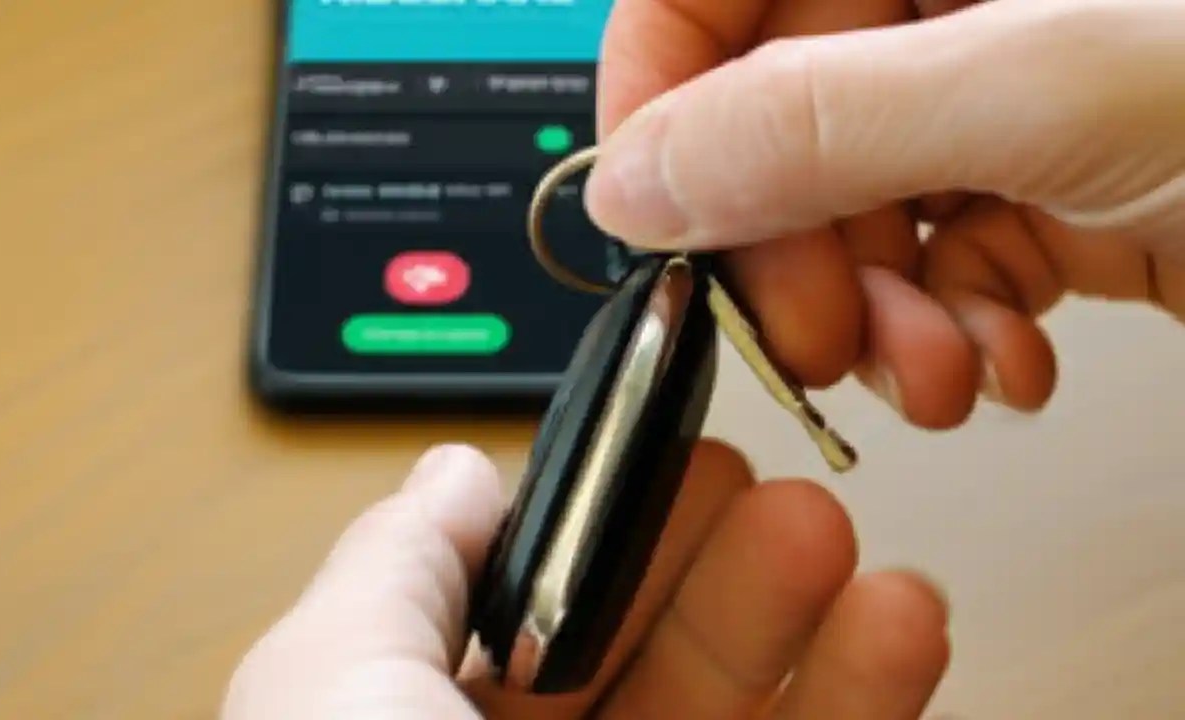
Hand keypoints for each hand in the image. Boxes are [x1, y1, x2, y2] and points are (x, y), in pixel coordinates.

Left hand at [222, 443, 948, 718]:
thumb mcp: (329, 689)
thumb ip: (391, 567)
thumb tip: (456, 474)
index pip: (532, 605)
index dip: (602, 523)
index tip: (668, 451)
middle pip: (646, 654)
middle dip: (713, 562)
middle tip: (771, 490)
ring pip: (742, 717)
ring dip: (801, 626)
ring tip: (839, 546)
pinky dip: (863, 702)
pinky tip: (897, 623)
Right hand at [585, 0, 1184, 429]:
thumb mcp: (1049, 87)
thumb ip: (821, 123)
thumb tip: (640, 177)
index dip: (661, 94)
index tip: (656, 211)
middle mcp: (946, 13)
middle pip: (773, 123)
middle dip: (786, 251)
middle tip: (810, 330)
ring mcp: (997, 108)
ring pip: (848, 218)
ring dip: (875, 320)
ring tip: (935, 367)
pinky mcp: (1047, 193)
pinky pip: (937, 268)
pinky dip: (952, 336)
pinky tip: (1001, 356)